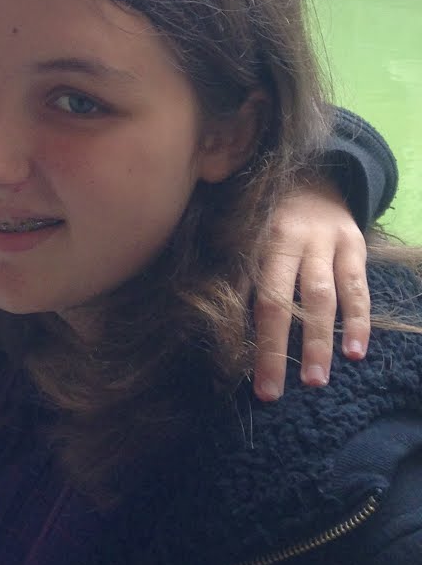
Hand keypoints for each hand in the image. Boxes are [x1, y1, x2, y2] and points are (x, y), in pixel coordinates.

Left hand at [251, 181, 369, 401]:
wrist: (314, 171)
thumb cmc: (267, 211)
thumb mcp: (241, 227)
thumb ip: (230, 265)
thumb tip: (206, 312)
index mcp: (252, 237)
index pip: (243, 293)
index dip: (239, 332)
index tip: (234, 370)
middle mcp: (287, 238)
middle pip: (280, 300)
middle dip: (275, 349)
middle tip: (271, 392)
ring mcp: (323, 240)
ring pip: (321, 296)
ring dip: (318, 341)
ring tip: (315, 381)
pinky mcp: (353, 243)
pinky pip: (356, 287)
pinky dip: (358, 320)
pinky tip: (354, 351)